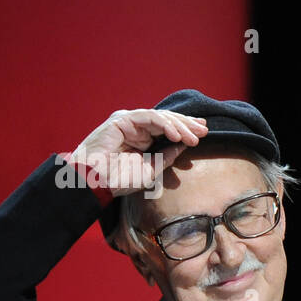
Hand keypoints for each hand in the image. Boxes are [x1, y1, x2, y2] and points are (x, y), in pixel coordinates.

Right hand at [68, 109, 209, 195]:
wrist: (96, 183)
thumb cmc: (119, 180)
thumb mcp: (151, 169)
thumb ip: (166, 156)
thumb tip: (184, 146)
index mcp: (142, 137)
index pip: (168, 129)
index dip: (185, 129)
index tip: (203, 134)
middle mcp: (136, 127)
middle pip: (167, 120)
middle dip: (187, 125)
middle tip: (204, 131)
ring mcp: (128, 121)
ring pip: (160, 117)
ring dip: (179, 126)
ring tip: (193, 137)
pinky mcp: (122, 120)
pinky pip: (149, 118)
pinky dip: (165, 125)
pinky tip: (177, 136)